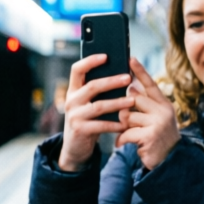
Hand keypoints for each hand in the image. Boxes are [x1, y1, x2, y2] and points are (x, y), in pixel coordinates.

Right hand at [58, 54, 133, 171]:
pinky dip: (115, 124)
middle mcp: (71, 101)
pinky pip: (101, 125)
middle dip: (111, 81)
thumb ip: (97, 93)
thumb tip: (121, 76)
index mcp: (73, 91)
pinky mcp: (80, 129)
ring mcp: (74, 115)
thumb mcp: (87, 104)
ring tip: (132, 101)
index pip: (77, 70)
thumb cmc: (87, 121)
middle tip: (128, 77)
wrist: (75, 147)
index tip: (105, 56)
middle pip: (91, 86)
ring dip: (117, 103)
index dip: (90, 61)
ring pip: (99, 106)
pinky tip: (125, 123)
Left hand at [116, 58, 180, 169]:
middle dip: (124, 111)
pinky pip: (126, 131)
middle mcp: (163, 110)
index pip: (150, 84)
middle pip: (133, 100)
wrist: (167, 161)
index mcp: (163, 104)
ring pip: (127, 116)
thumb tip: (128, 88)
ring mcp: (158, 122)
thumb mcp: (152, 118)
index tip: (130, 58)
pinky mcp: (150, 135)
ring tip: (127, 134)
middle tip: (126, 122)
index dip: (140, 71)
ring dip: (123, 126)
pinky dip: (121, 139)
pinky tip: (122, 143)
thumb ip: (143, 105)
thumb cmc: (154, 137)